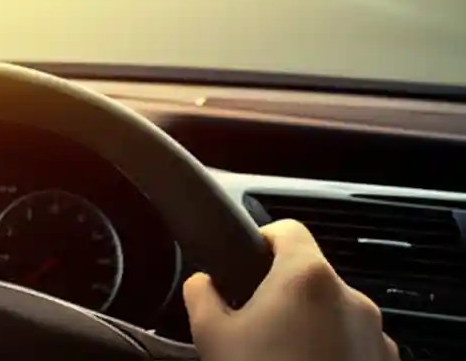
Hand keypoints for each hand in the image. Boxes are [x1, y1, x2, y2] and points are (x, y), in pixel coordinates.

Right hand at [183, 219, 398, 360]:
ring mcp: (376, 335)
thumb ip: (202, 293)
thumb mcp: (211, 335)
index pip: (286, 229)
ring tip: (281, 357)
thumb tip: (204, 283)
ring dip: (310, 325)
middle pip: (310, 275)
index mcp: (306, 277)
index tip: (246, 262)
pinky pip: (353, 344)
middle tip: (254, 325)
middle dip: (283, 294)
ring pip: (333, 312)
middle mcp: (350, 298)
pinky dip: (332, 352)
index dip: (262, 240)